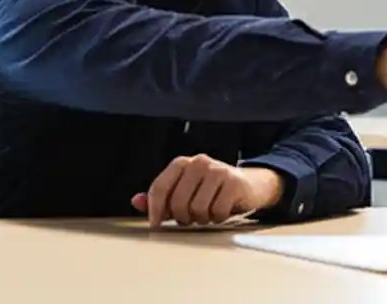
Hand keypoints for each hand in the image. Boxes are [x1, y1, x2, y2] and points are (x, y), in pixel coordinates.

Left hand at [130, 154, 282, 227]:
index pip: (160, 187)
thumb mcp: (184, 192)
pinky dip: (218, 218)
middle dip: (182, 217)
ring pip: (197, 209)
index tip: (155, 224)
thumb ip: (160, 197)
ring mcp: (218, 171)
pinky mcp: (234, 182)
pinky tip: (221, 212)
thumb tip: (136, 201)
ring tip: (207, 213)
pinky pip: (217, 212)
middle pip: (177, 202)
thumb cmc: (211, 191)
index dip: (155, 209)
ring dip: (201, 219)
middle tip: (190, 218)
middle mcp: (199, 162)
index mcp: (182, 163)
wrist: (250, 185)